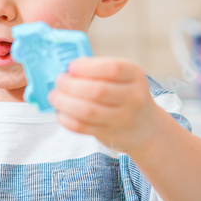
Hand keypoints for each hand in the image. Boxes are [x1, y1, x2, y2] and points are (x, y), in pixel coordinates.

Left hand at [47, 57, 161, 153]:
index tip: (71, 67)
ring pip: (88, 111)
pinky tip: (61, 112)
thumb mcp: (123, 76)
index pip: (113, 69)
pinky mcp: (110, 134)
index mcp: (135, 75)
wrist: (146, 127)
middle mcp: (133, 97)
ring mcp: (123, 118)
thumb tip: (68, 68)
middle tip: (59, 81)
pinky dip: (67, 119)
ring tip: (54, 96)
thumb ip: (99, 69)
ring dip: (65, 103)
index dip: (88, 67)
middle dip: (71, 85)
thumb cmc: (126, 94)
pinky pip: (83, 127)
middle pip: (98, 91)